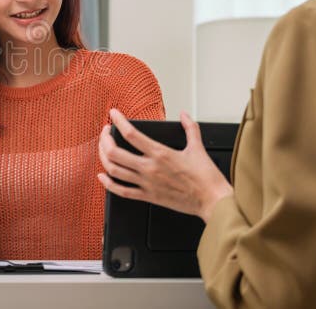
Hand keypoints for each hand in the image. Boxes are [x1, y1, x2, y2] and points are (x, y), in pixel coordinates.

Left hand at [97, 109, 233, 221]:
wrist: (212, 201)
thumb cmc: (206, 177)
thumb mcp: (197, 147)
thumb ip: (190, 128)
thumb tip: (184, 115)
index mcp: (160, 153)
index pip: (131, 134)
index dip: (118, 121)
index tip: (113, 115)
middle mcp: (149, 168)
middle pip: (115, 152)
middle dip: (104, 140)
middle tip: (105, 133)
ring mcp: (146, 183)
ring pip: (114, 171)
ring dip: (103, 158)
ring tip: (103, 150)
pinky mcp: (148, 197)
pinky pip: (122, 191)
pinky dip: (108, 184)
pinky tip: (103, 177)